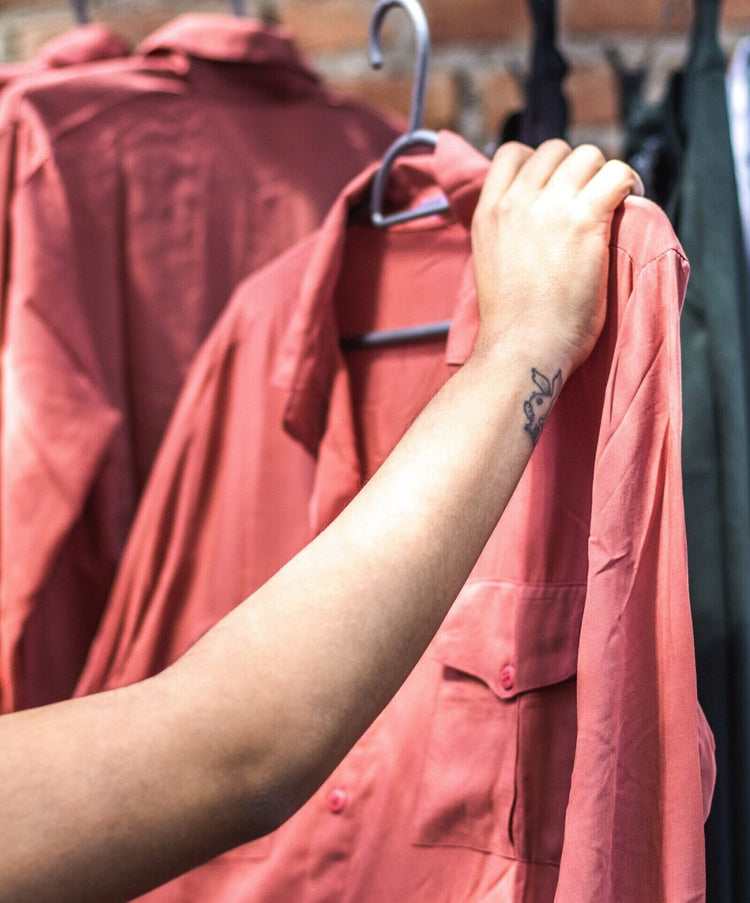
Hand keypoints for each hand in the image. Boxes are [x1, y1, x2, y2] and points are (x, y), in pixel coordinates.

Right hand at [470, 139, 642, 376]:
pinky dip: (629, 183)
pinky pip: (617, 174)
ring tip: (613, 200)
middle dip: (575, 169)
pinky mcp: (584, 221)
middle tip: (590, 198)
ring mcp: (548, 208)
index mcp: (487, 213)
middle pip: (555, 149)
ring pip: (588, 155)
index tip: (555, 188)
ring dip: (603, 174)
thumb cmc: (512, 324)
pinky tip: (632, 201)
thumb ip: (506, 232)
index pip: (512, 153)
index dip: (540, 164)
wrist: (521, 349)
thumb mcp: (490, 263)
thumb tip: (533, 225)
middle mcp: (515, 202)